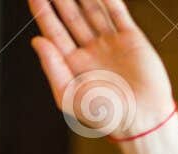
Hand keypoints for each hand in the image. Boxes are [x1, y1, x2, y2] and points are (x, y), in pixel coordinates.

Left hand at [29, 0, 173, 139]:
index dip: (43, 13)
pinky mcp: (131, 38)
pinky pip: (117, 13)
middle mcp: (89, 50)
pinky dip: (108, 0)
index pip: (53, 33)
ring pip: (93, 11)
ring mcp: (110, 42)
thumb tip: (37, 40)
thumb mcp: (69, 94)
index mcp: (72, 65)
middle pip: (71, 17)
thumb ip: (52, 67)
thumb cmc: (103, 114)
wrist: (141, 118)